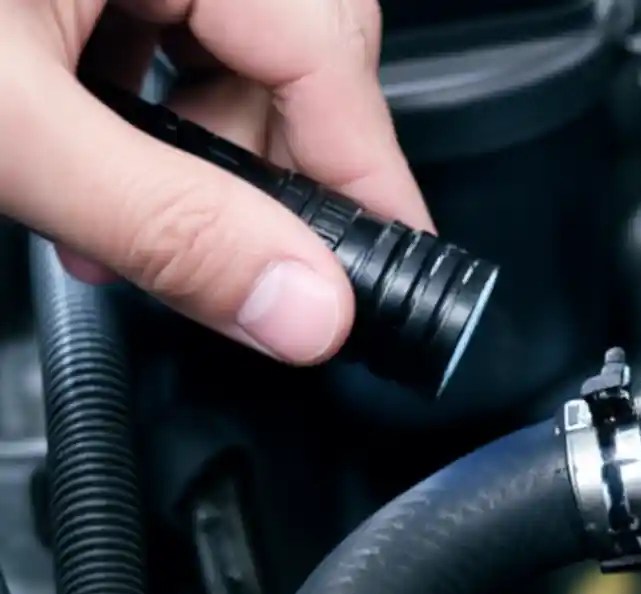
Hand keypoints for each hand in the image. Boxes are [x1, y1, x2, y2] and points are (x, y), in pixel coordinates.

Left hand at [0, 0, 427, 362]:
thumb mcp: (10, 130)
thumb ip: (162, 221)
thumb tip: (301, 307)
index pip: (329, 48)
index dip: (366, 170)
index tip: (391, 265)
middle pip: (293, 48)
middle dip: (261, 168)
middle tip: (238, 264)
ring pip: (227, 45)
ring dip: (193, 148)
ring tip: (117, 225)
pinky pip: (164, 24)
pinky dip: (143, 106)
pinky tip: (92, 157)